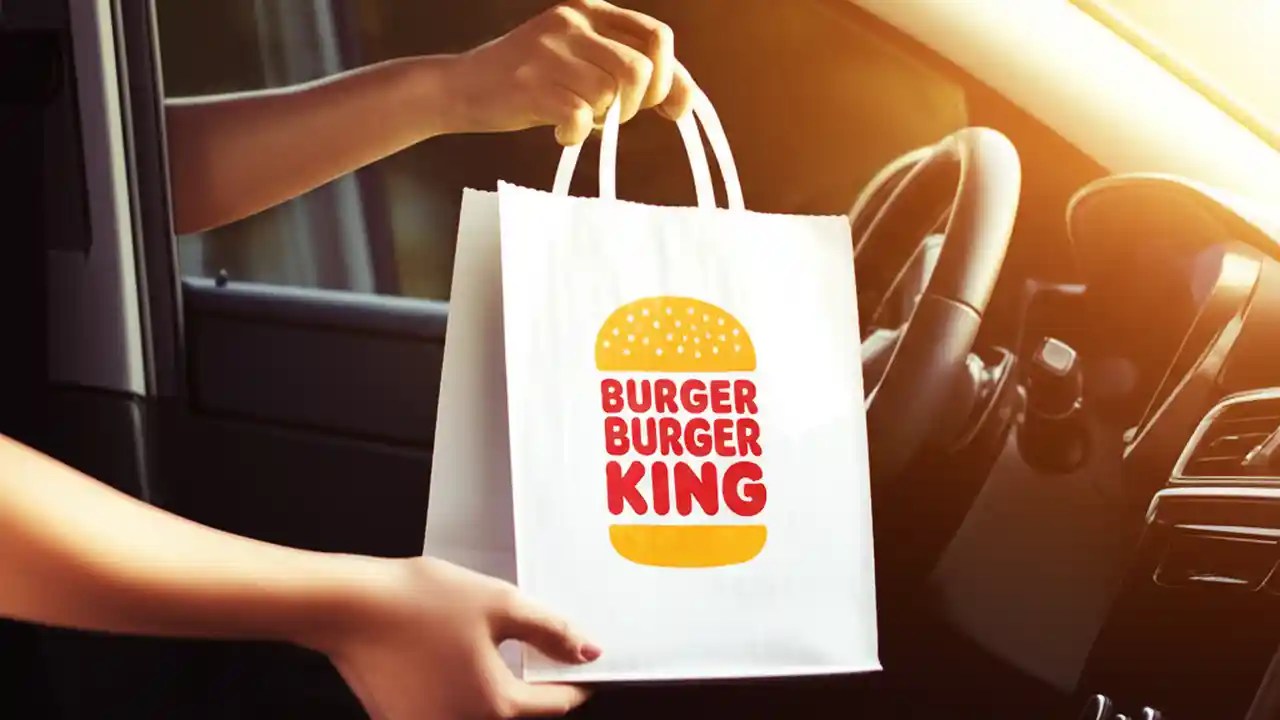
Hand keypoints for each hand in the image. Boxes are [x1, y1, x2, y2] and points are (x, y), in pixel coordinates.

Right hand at [316, 558, 598, 719]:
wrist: (348, 606)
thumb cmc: (421, 602)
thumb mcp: (500, 604)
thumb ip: (550, 631)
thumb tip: (589, 652)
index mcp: (495, 707)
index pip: (554, 704)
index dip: (574, 682)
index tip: (584, 667)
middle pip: (515, 711)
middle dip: (532, 684)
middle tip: (539, 647)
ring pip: (480, 711)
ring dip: (494, 687)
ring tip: (492, 645)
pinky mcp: (400, 719)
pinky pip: (445, 708)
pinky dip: (458, 688)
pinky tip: (452, 652)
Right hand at [444, 0, 695, 144]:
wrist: (461, 87)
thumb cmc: (530, 80)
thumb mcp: (581, 61)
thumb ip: (629, 71)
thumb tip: (686, 100)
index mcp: (589, 10)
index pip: (657, 35)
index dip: (672, 76)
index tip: (666, 106)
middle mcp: (572, 22)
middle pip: (641, 68)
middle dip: (639, 103)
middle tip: (615, 117)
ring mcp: (550, 52)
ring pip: (612, 94)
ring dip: (605, 120)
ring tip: (580, 119)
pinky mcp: (532, 84)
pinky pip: (581, 117)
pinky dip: (576, 135)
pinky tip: (560, 133)